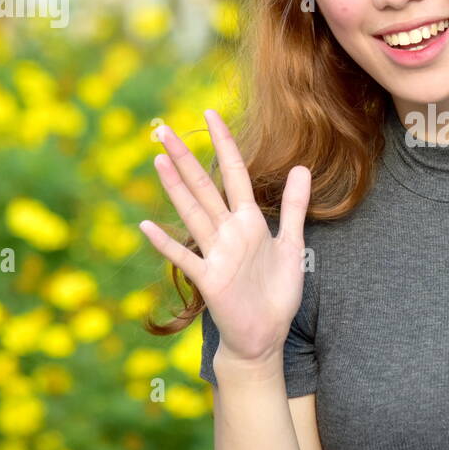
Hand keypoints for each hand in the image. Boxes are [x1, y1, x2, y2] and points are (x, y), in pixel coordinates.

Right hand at [138, 109, 310, 364]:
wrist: (265, 336)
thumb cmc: (276, 293)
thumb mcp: (293, 245)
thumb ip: (295, 207)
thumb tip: (301, 166)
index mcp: (249, 221)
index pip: (233, 173)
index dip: (223, 144)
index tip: (210, 113)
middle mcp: (228, 232)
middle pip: (204, 187)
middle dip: (186, 158)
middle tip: (162, 129)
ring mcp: (215, 253)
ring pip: (193, 213)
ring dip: (176, 188)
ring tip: (158, 161)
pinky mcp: (209, 279)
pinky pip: (186, 256)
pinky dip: (167, 242)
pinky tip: (147, 226)